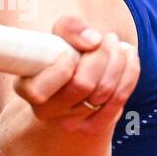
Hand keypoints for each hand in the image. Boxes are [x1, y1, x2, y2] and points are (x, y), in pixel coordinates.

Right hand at [13, 15, 139, 133]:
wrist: (74, 83)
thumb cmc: (62, 54)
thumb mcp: (58, 35)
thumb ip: (69, 28)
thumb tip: (93, 41)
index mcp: (27, 88)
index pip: (39, 91)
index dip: (60, 70)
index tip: (70, 52)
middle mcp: (46, 111)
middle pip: (82, 85)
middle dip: (100, 55)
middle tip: (105, 38)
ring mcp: (71, 123)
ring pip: (105, 91)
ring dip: (118, 59)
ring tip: (116, 43)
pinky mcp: (94, 127)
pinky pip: (119, 100)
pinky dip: (130, 72)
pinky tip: (128, 55)